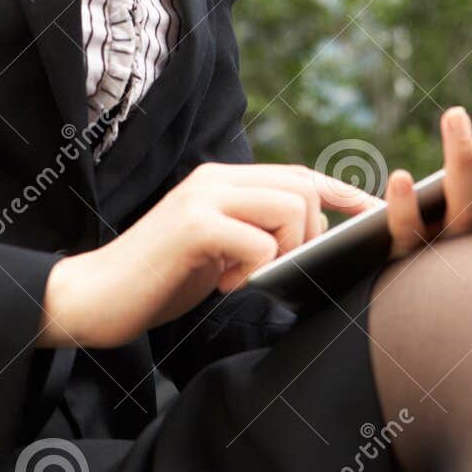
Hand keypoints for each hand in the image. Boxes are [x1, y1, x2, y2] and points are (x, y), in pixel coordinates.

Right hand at [36, 161, 382, 348]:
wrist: (96, 296)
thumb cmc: (160, 278)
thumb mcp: (217, 250)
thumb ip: (253, 232)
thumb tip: (307, 235)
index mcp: (224, 180)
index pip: (299, 174)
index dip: (343, 193)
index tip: (375, 216)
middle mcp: (215, 178)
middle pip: (302, 186)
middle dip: (311, 233)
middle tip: (281, 268)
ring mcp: (203, 197)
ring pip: (287, 206)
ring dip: (285, 250)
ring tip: (248, 277)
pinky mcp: (192, 226)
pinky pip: (258, 241)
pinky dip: (255, 270)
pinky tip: (224, 285)